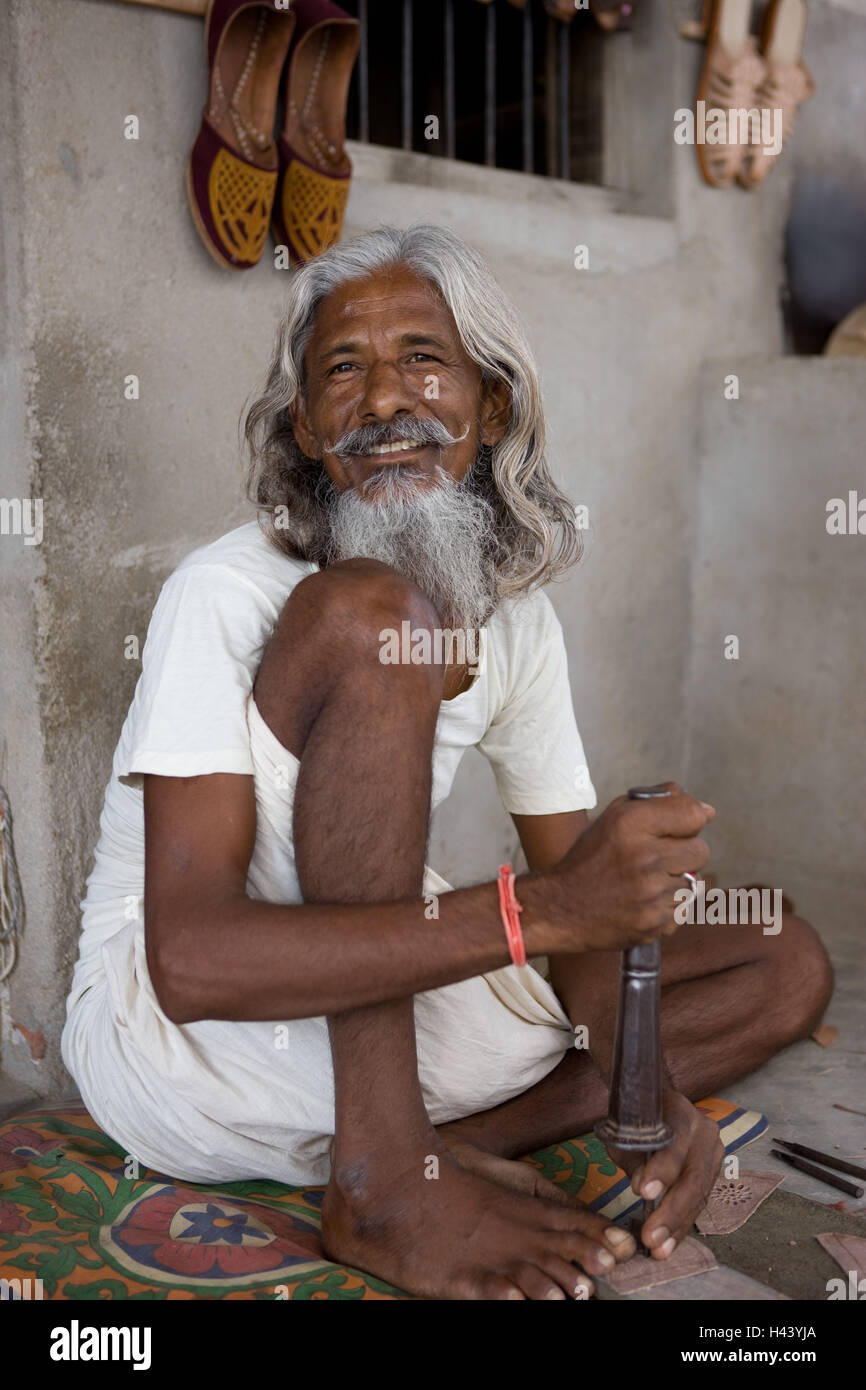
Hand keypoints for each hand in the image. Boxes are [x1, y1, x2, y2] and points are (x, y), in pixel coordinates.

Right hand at [539, 782, 713, 953]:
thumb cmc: (591, 858)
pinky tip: (644, 901)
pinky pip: (684, 910)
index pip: (694, 815)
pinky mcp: (654, 924)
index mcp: (631, 824)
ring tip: (647, 881)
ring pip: (695, 882)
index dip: (692, 819)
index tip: (682, 826)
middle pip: (701, 850)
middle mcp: (643, 858)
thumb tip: (706, 810)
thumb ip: (660, 804)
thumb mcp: (614, 816)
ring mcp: (651, 894)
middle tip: (660, 857)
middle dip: (685, 852)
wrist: (561, 907)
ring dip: (677, 880)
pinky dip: (669, 906)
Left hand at [611, 1092, 723, 1257]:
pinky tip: (669, 1244)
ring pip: (700, 1195)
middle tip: (651, 1237)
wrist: (657, 1106)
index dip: (662, 1169)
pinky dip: (682, 1225)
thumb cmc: (637, 1120)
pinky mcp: (714, 1173)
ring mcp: (714, 1153)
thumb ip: (634, 1157)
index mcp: (682, 1112)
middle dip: (671, 1211)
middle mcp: (705, 1132)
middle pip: (693, 1176)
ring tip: (659, 1250)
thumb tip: (641, 1187)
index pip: (676, 1143)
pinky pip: (700, 1203)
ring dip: (678, 1226)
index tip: (644, 1193)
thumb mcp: (626, 1132)